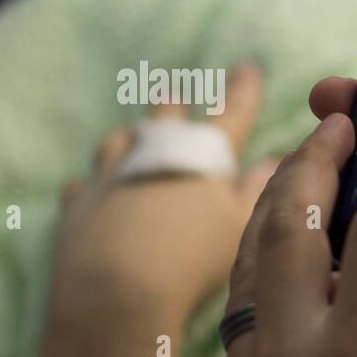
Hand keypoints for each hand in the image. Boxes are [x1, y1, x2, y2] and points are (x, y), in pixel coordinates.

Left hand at [37, 65, 272, 356]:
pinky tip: (91, 188)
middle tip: (174, 93)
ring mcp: (111, 176)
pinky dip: (93, 185)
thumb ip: (259, 190)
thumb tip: (277, 162)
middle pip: (165, 118)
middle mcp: (155, 154)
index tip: (247, 67)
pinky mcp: (79, 206)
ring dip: (130, 138)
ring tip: (131, 136)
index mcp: (204, 156)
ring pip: (119, 143)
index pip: (231, 114)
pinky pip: (84, 187)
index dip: (243, 92)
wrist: (118, 289)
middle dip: (174, 105)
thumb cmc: (194, 257)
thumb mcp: (242, 224)